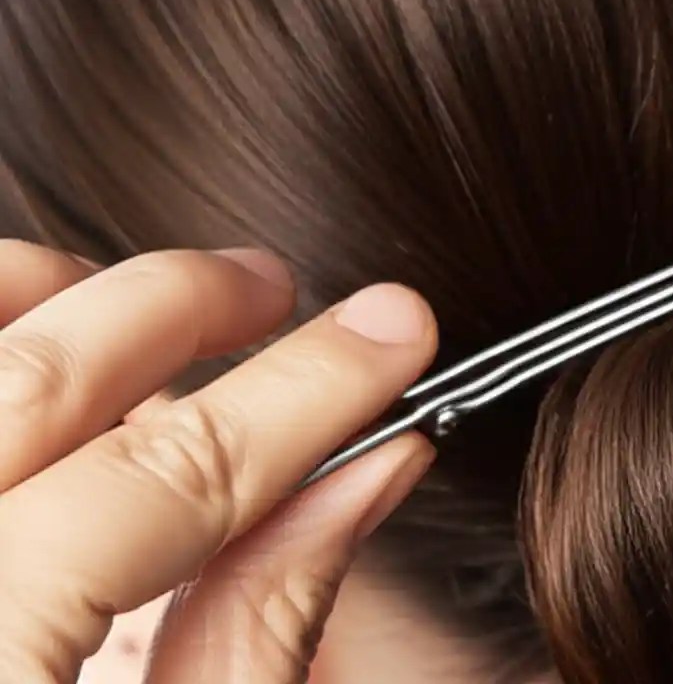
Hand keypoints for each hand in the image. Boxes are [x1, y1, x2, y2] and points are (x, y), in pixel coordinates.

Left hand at [0, 240, 437, 682]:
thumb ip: (257, 626)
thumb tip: (366, 470)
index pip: (159, 478)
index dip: (299, 395)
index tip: (390, 340)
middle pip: (36, 379)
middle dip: (181, 305)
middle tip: (274, 291)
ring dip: (51, 294)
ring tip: (145, 306)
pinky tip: (42, 336)